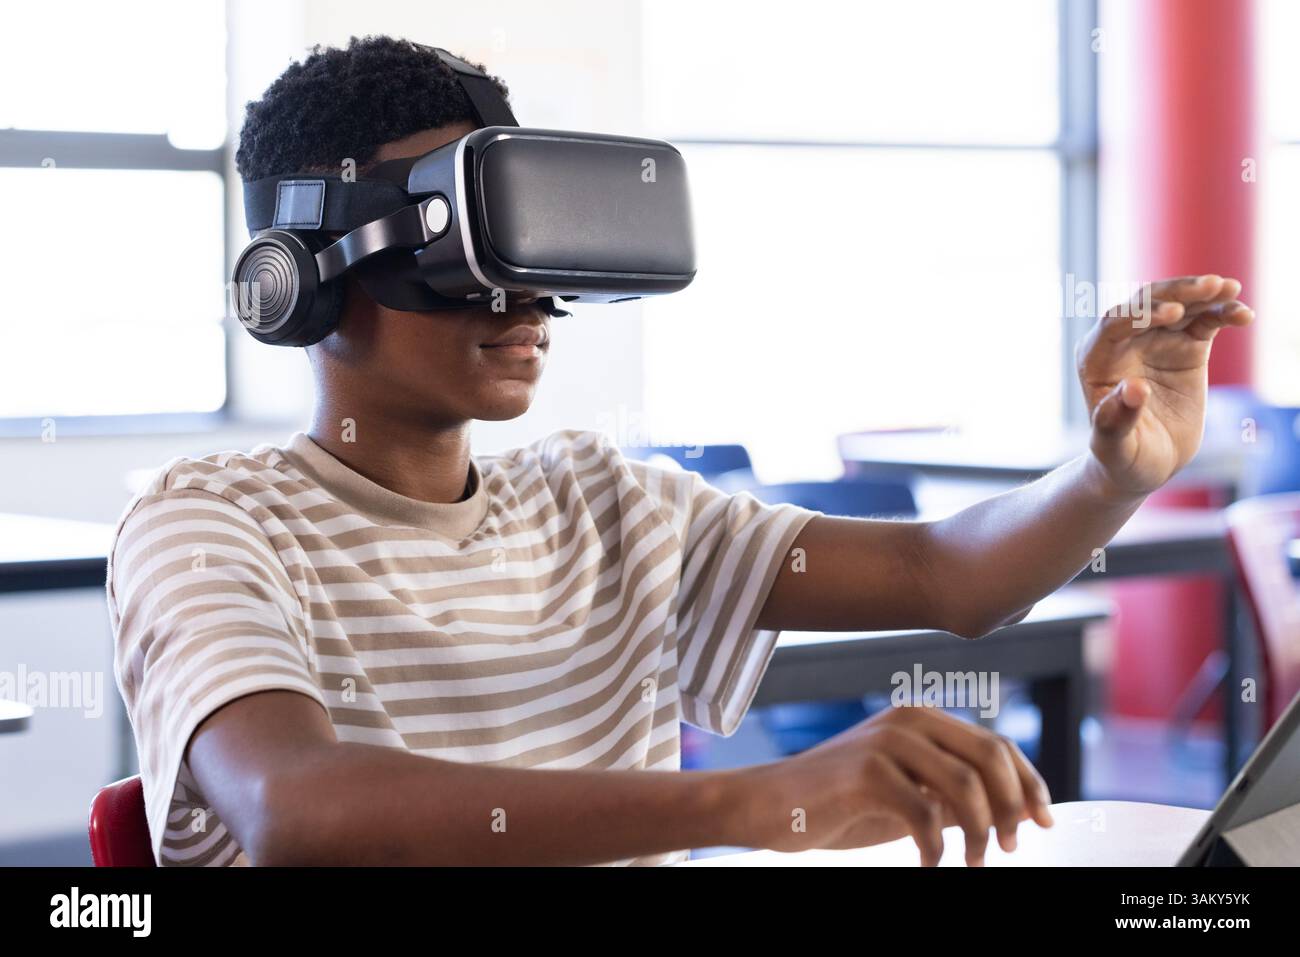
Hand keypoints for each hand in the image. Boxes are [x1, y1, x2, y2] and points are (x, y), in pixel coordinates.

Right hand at [739, 706, 1053, 865]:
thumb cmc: (841, 803)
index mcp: (921, 718)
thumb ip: (953, 794)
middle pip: (990, 758)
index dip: (1028, 783)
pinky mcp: (866, 771)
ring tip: (972, 863)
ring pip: (965, 786)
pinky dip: (936, 849)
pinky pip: (925, 815)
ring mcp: (886, 741)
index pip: (996, 744)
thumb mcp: (907, 794)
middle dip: (1011, 808)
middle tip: (1010, 848)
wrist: (771, 805)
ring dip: (979, 835)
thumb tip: (1019, 810)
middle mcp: (907, 720)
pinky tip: (928, 866)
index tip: (1044, 822)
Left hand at [1077, 275, 1253, 499]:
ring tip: (1230, 289)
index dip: (1141, 314)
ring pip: (1179, 306)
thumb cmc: (1122, 457)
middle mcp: (1123, 343)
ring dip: (1203, 294)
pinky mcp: (1185, 346)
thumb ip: (1115, 420)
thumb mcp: (1114, 447)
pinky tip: (1242, 315)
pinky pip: (1205, 321)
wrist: (1146, 463)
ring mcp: (1156, 341)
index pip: (1114, 325)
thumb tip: (1134, 390)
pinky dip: (1223, 313)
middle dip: (1176, 292)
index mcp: (1096, 360)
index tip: (1173, 313)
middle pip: (1146, 304)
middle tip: (1209, 287)